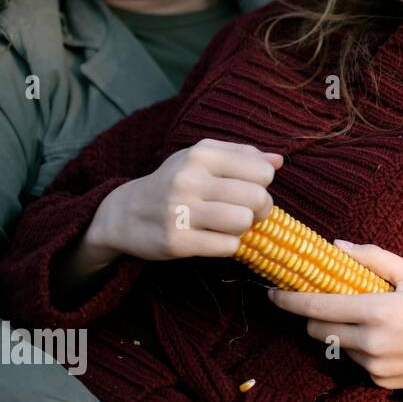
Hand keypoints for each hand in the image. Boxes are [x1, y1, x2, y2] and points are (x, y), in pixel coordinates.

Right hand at [89, 138, 282, 262]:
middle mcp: (189, 180)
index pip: (263, 171)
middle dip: (260, 209)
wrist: (124, 213)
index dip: (264, 184)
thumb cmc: (173, 182)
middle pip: (258, 198)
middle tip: (245, 212)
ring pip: (244, 222)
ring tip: (227, 225)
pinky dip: (228, 245)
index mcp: (201, 155)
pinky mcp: (176, 241)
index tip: (248, 189)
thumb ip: (241, 155)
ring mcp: (180, 211)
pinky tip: (212, 239)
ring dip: (243, 228)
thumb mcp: (200, 158)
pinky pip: (228, 246)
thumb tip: (278, 160)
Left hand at [267, 240, 402, 391]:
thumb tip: (335, 247)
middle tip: (324, 302)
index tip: (272, 292)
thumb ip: (373, 259)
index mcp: (376, 311)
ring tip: (369, 320)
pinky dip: (361, 350)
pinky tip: (388, 341)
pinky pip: (357, 364)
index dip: (289, 300)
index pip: (317, 306)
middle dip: (313, 317)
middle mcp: (370, 343)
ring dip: (341, 334)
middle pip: (317, 331)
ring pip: (337, 348)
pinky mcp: (381, 383)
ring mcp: (374, 367)